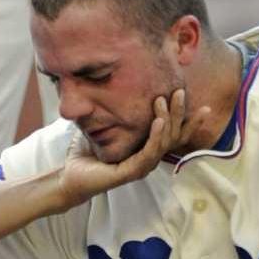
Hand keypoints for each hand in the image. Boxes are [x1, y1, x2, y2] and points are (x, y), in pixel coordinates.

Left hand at [58, 89, 192, 207]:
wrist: (69, 175)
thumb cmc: (85, 153)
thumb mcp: (102, 125)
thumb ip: (112, 110)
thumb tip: (112, 82)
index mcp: (145, 149)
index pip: (171, 133)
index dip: (184, 117)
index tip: (189, 96)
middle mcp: (147, 158)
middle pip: (173, 136)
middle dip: (178, 113)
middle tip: (179, 91)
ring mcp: (141, 166)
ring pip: (163, 143)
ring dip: (167, 120)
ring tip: (164, 100)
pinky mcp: (132, 172)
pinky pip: (149, 153)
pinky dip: (156, 136)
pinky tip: (158, 121)